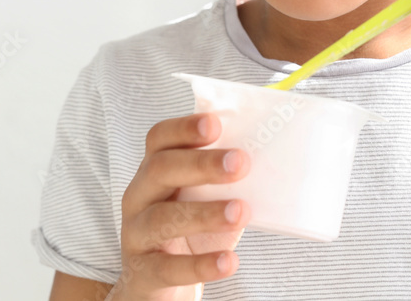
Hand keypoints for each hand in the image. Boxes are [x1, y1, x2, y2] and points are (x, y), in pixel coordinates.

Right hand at [110, 113, 251, 300]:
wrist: (164, 285)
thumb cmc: (192, 231)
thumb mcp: (206, 198)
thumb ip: (227, 177)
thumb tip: (274, 152)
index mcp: (154, 170)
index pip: (160, 138)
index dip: (184, 128)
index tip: (215, 124)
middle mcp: (139, 196)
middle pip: (160, 169)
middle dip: (201, 164)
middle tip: (241, 164)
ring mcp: (136, 234)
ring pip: (162, 218)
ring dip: (204, 214)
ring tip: (240, 213)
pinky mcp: (143, 272)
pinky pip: (168, 267)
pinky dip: (200, 265)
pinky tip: (229, 262)